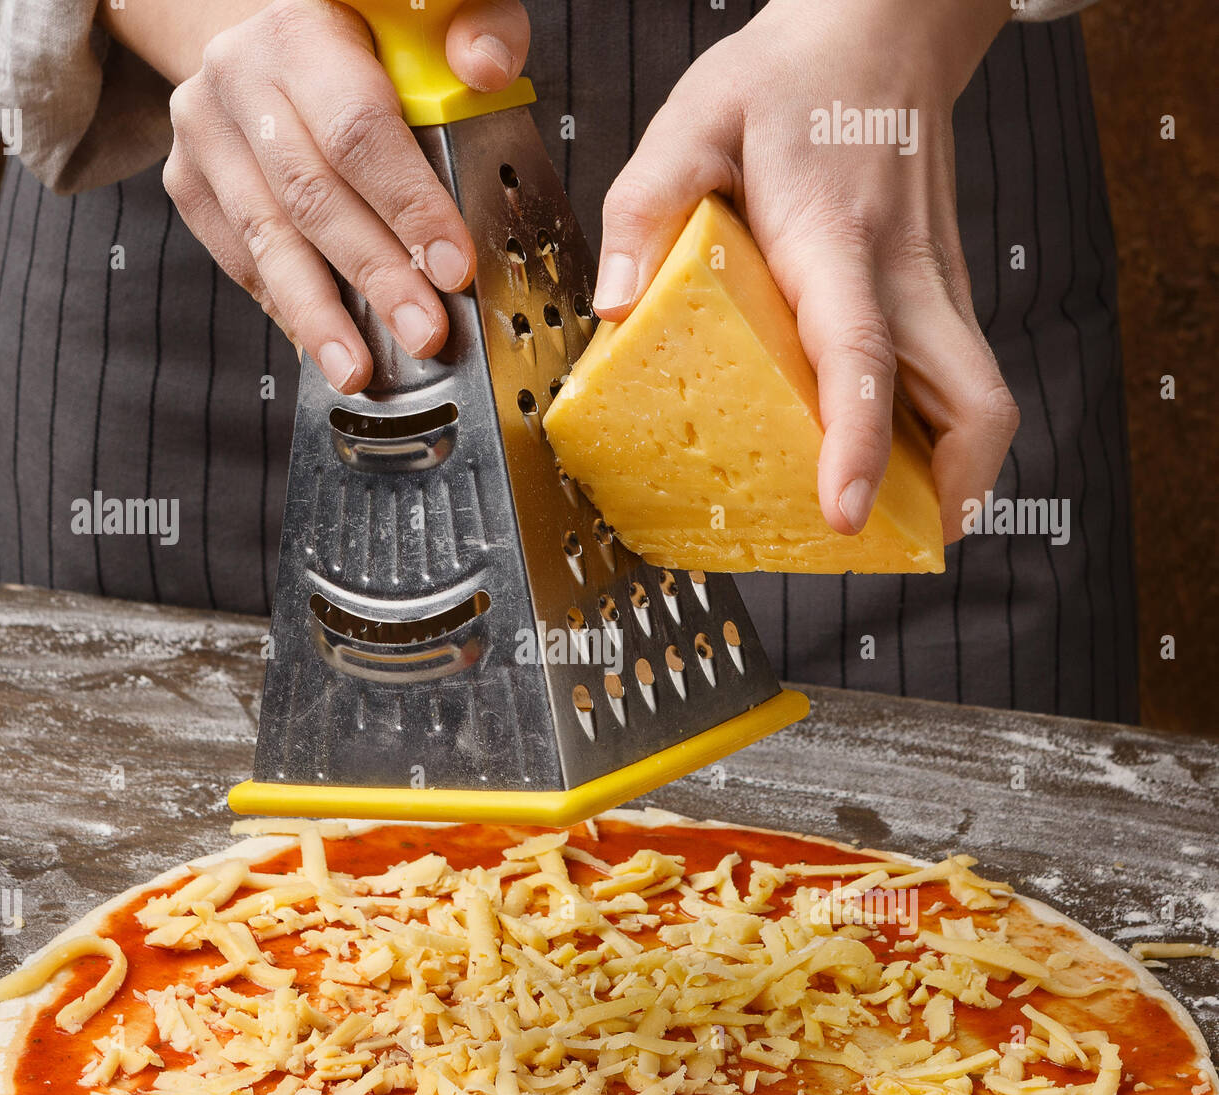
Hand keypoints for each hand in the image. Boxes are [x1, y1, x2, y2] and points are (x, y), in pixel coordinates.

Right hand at [159, 0, 530, 392]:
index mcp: (301, 32)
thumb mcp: (427, 15)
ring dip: (320, 314)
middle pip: (313, 196)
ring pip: (267, 239)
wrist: (267, 32)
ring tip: (358, 370)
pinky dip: (289, 312)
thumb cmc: (366, 35)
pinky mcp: (189, 183)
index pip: (359, 131)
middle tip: (423, 334)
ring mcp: (204, 134)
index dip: (409, 206)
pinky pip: (243, 262)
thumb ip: (475, 26)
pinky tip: (326, 348)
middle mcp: (239, 77)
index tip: (454, 268)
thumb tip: (486, 69)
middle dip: (375, 275)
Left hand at [594, 0, 1018, 542]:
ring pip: (980, 402)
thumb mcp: (695, 118)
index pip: (861, 352)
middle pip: (973, 404)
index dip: (859, 440)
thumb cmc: (790, 77)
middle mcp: (905, 275)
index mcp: (836, 240)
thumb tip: (616, 302)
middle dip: (947, 490)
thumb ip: (647, 203)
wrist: (884, 30)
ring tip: (898, 520)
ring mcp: (935, 287)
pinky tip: (899, 459)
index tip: (846, 512)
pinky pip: (961, 382)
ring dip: (953, 474)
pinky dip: (942, 436)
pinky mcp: (941, 294)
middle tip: (890, 542)